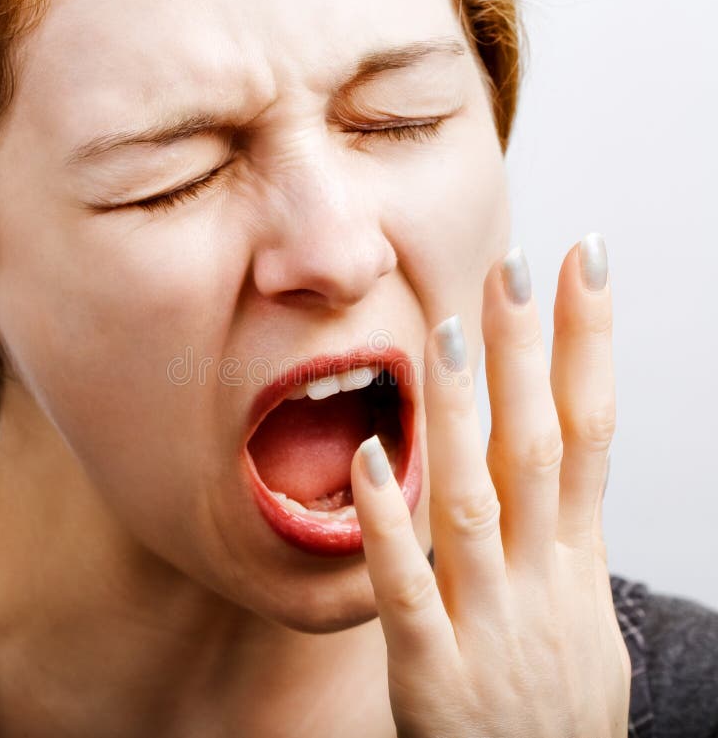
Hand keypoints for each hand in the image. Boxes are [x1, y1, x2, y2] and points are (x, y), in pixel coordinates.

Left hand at [350, 235, 630, 737]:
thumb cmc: (556, 710)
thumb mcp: (583, 621)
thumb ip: (564, 544)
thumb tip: (558, 479)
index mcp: (576, 562)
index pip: (591, 430)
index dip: (591, 345)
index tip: (582, 268)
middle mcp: (540, 580)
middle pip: (539, 445)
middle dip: (528, 353)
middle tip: (512, 269)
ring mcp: (488, 623)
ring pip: (474, 499)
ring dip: (463, 415)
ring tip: (449, 334)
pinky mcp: (433, 672)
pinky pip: (406, 586)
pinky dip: (390, 521)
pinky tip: (369, 456)